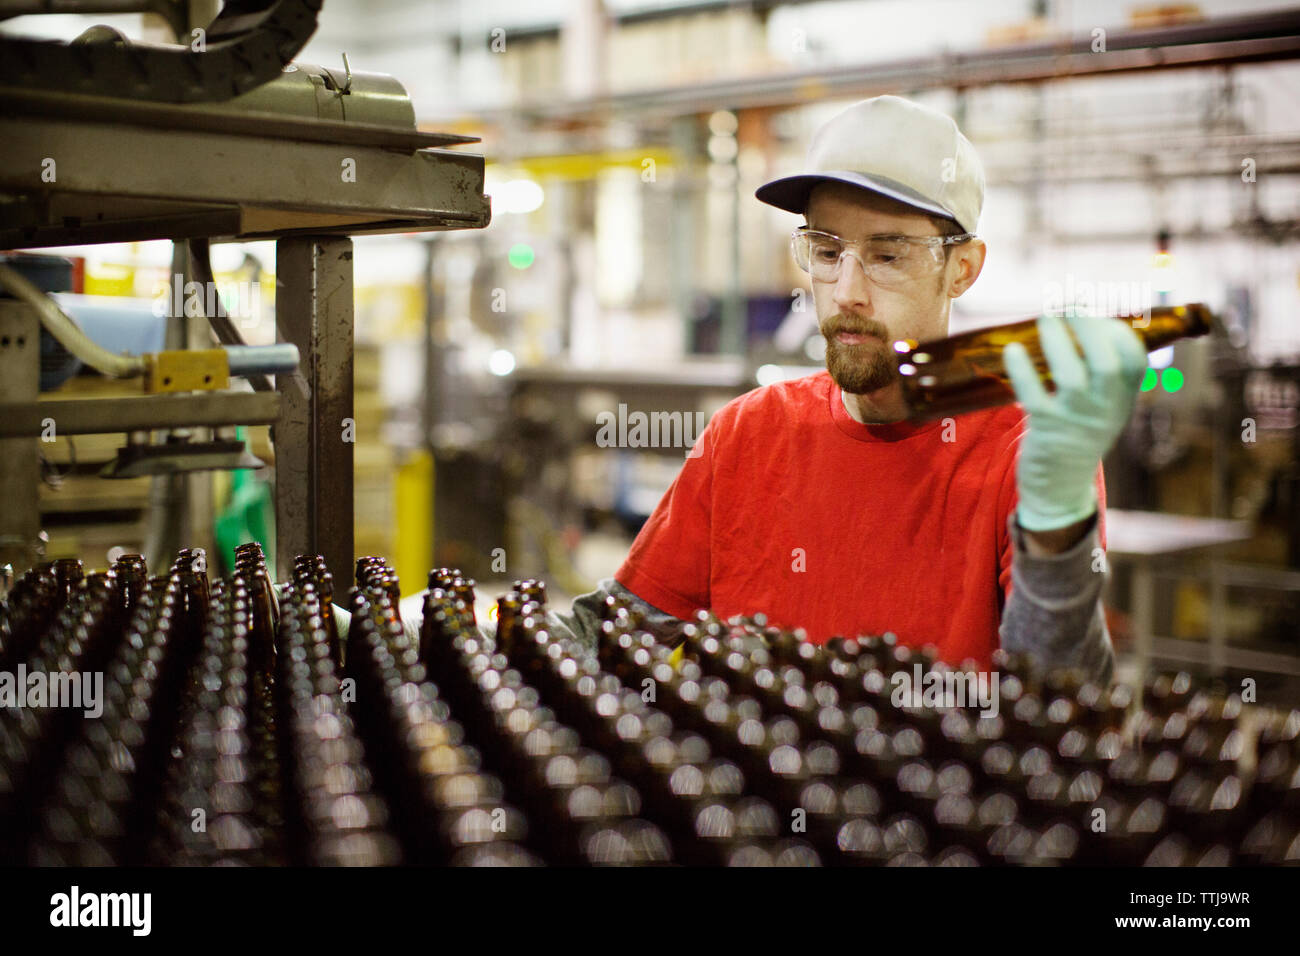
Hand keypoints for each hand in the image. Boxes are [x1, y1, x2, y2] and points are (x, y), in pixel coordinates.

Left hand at [1003, 312, 1147, 531]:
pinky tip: (1012, 350)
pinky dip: (1022, 371)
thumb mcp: (1102, 404)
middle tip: (1069, 305)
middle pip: (1108, 362)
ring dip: (1056, 343)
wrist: (1060, 485)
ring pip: (1071, 377)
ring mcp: (1075, 419)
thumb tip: (1083, 317)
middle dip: (1089, 327)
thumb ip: (1100, 370)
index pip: (1134, 359)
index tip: (1095, 311)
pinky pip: (1033, 396)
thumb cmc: (1078, 431)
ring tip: (1044, 319)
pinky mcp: (1045, 429)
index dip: (1116, 330)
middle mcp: (1105, 408)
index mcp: (1122, 397)